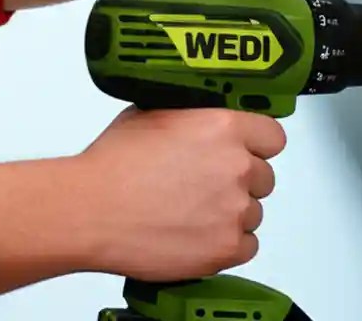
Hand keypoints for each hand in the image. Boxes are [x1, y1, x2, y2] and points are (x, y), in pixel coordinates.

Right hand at [74, 107, 286, 279]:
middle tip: (207, 188)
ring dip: (231, 215)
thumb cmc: (111, 165)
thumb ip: (194, 118)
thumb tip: (205, 121)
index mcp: (226, 128)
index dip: (257, 147)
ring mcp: (235, 209)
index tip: (243, 154)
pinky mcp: (225, 247)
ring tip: (192, 215)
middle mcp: (238, 166)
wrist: (87, 211)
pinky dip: (228, 245)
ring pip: (254, 213)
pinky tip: (199, 238)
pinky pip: (247, 246)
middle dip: (240, 183)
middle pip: (264, 178)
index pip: (273, 138)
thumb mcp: (154, 115)